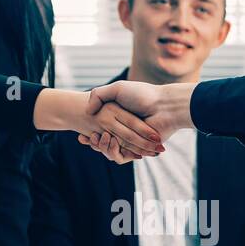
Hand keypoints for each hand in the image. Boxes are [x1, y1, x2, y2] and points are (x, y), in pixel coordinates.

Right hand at [33, 89, 161, 160]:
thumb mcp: (117, 89)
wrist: (165, 106)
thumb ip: (99, 95)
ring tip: (97, 137)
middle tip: (82, 137)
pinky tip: (106, 141)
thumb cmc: (142, 95)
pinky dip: (111, 152)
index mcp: (119, 118)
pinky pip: (121, 157)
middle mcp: (124, 130)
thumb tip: (87, 110)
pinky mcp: (138, 150)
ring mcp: (131, 141)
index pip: (100, 129)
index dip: (89, 133)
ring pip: (109, 151)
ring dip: (100, 146)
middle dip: (92, 141)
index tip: (80, 133)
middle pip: (103, 142)